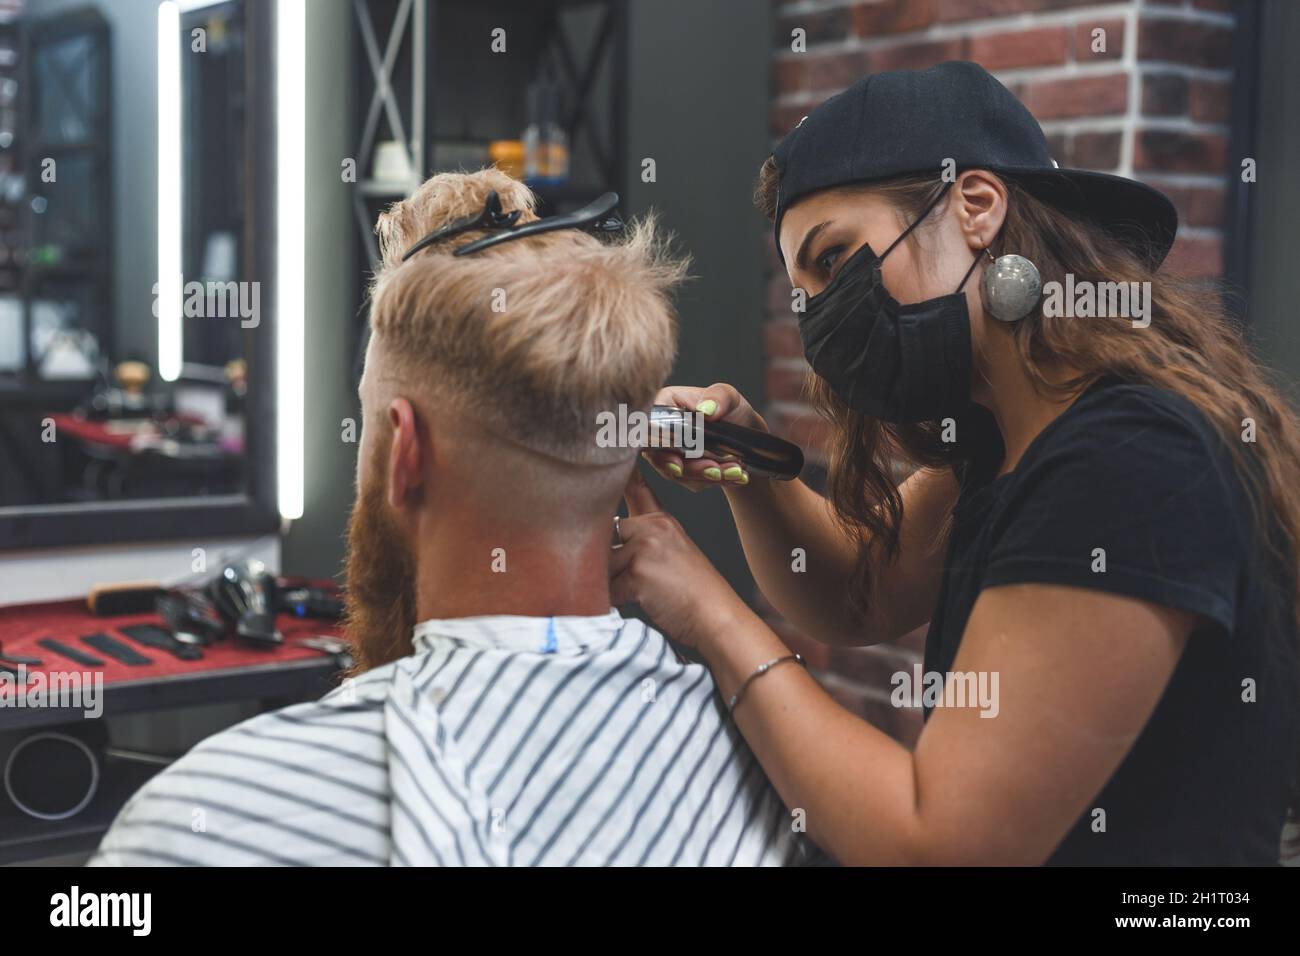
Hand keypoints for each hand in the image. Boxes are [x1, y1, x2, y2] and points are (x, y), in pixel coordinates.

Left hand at [610, 465, 749, 648]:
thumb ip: (639, 543)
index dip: (619, 471)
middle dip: (606, 558)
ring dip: (614, 584)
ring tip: (645, 594)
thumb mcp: (670, 554)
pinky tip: (642, 604)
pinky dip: (618, 602)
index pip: (635, 487)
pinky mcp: (638, 571)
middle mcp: (652, 526)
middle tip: (634, 577)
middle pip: (604, 535)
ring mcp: (645, 546)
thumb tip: (598, 549)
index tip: (608, 444)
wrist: (717, 616)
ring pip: (603, 565)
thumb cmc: (694, 593)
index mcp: (661, 519)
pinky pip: (609, 589)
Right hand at [641, 383, 768, 490]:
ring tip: (734, 471)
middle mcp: (661, 432)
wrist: (743, 431)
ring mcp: (670, 454)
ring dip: (708, 477)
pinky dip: (717, 481)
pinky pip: (694, 482)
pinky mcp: (683, 473)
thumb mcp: (728, 395)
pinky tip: (736, 477)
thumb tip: (706, 409)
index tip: (677, 464)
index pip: (649, 426)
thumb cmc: (729, 408)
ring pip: (680, 474)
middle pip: (662, 457)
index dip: (658, 446)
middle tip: (715, 470)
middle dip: (691, 468)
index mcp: (664, 406)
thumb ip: (718, 396)